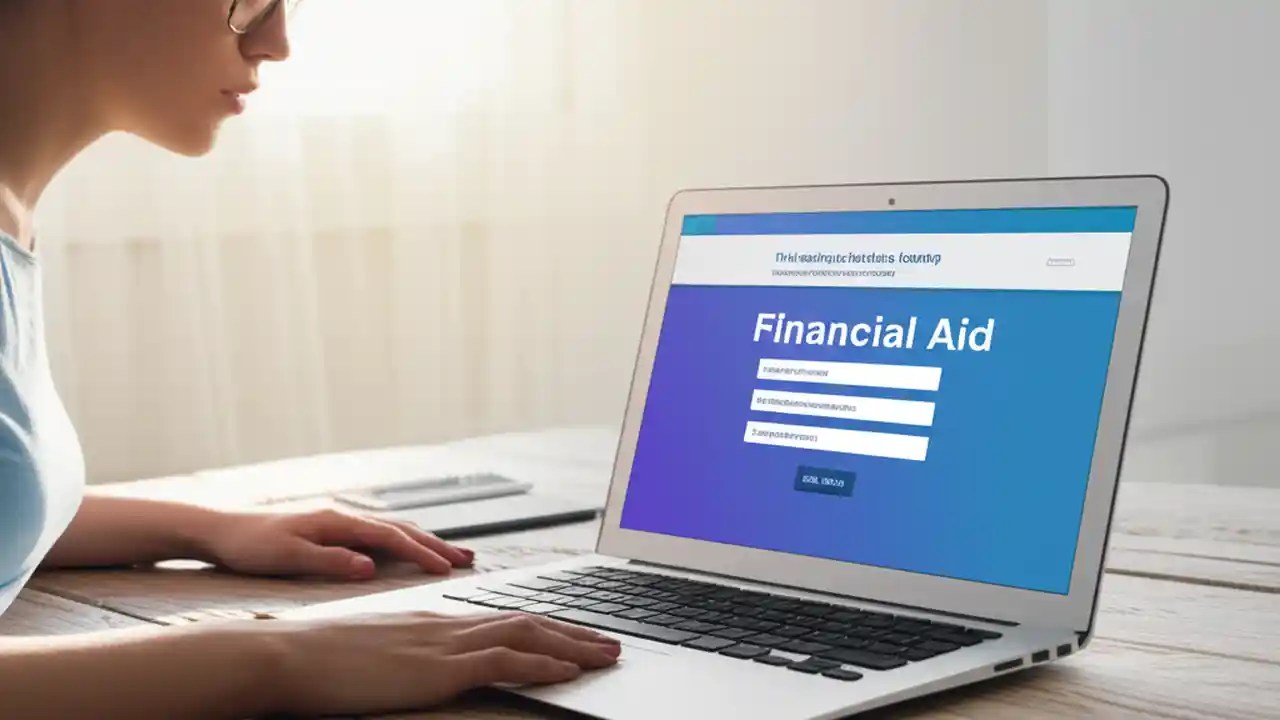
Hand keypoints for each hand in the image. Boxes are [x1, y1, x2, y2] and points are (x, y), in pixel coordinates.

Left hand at [201, 508, 473, 579]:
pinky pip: (380, 536)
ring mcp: (340, 523)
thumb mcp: (287, 557)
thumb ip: (330, 561)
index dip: (421, 553)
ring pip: (393, 531)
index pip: (390, 538)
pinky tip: (410, 550)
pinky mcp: (334, 531)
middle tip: (468, 560)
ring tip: (452, 554)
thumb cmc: (249, 545)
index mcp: (337, 522)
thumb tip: (370, 566)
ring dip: (424, 542)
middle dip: (436, 544)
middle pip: (401, 529)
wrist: (219, 530)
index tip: (446, 568)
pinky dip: (404, 543)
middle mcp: (344, 517)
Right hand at [267, 611, 622, 715]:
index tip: (575, 634)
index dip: (546, 626)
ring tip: (608, 655)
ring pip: (526, 636)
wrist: (288, 655)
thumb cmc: (320, 660)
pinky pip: (503, 662)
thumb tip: (425, 666)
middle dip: (574, 632)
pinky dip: (541, 664)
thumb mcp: (375, 652)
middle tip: (612, 641)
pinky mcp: (437, 669)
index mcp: (433, 621)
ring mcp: (443, 644)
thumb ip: (407, 654)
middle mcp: (446, 624)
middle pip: (526, 620)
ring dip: (574, 646)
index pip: (503, 618)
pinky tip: (568, 671)